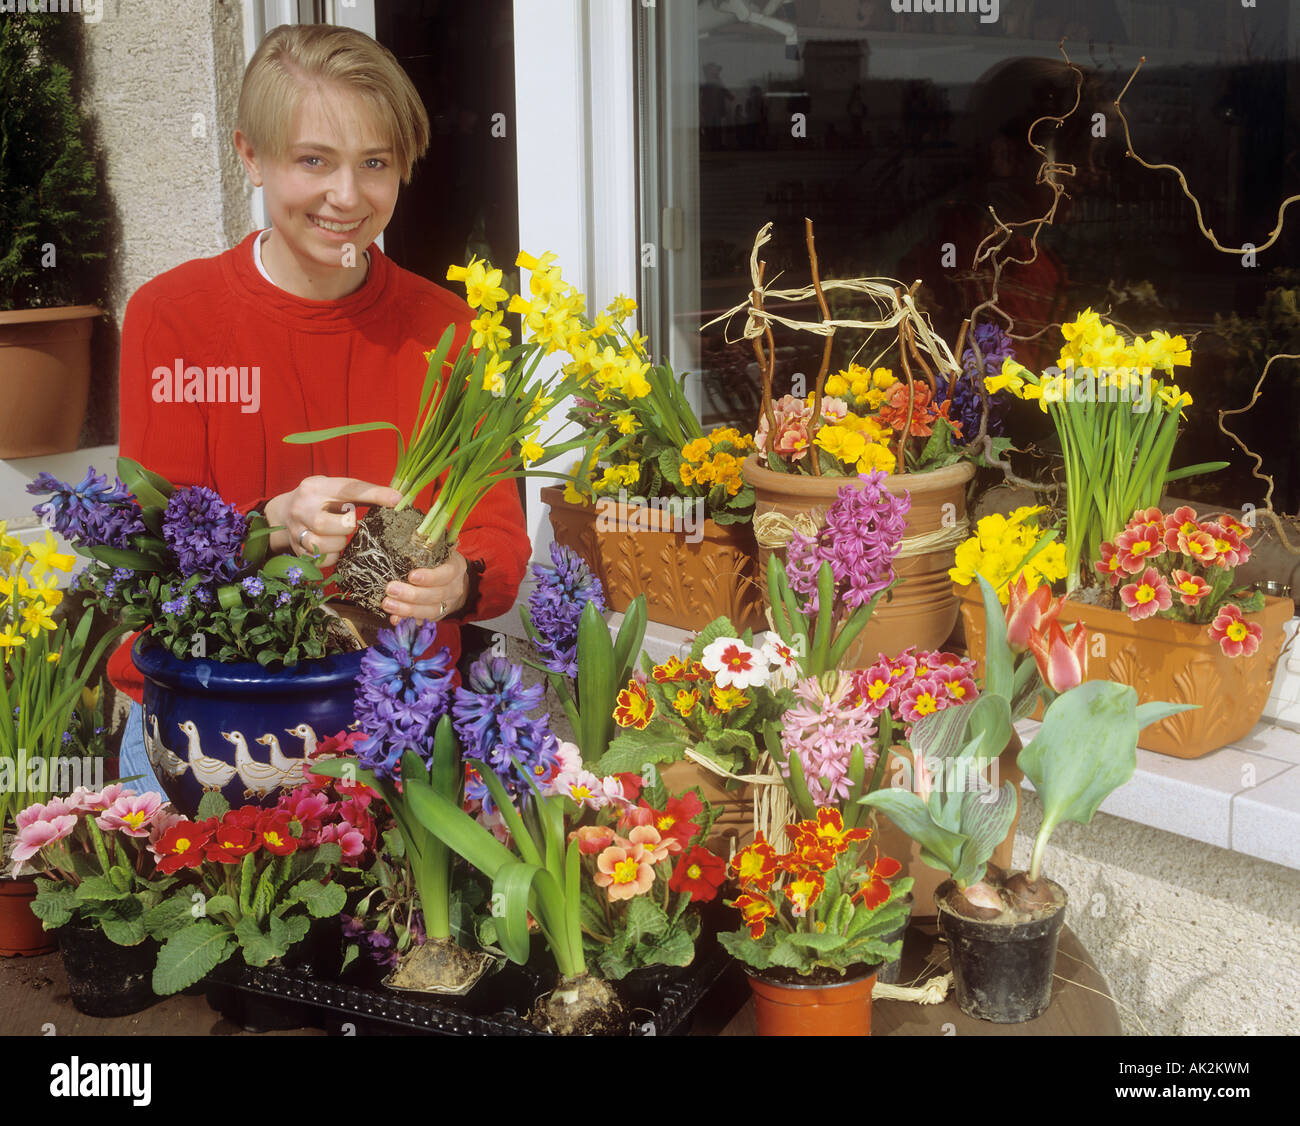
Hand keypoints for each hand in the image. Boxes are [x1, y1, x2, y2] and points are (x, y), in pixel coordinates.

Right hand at [265, 476, 401, 567]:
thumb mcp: (335, 489)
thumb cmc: (319, 501)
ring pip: (330, 546)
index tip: (397, 500)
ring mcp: (296, 531)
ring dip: (340, 544)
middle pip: (341, 525)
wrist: (283, 514)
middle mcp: (303, 508)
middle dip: (349, 527)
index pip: (350, 490)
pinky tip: (329, 546)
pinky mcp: (296, 551)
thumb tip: (398, 499)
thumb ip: (363, 493)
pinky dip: (331, 556)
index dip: (375, 495)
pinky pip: (322, 561)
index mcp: (316, 487)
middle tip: (346, 523)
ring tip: (336, 535)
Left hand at [382, 551, 468, 624]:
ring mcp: (448, 604)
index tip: (411, 576)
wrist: (454, 582)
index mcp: (456, 567)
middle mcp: (455, 588)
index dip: (429, 577)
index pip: (446, 573)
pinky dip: (408, 620)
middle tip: (391, 590)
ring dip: (407, 609)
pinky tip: (395, 618)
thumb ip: (424, 548)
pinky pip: (423, 620)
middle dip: (412, 594)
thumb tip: (400, 543)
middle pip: (436, 594)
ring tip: (388, 604)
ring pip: (430, 610)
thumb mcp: (438, 551)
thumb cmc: (439, 562)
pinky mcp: (439, 616)